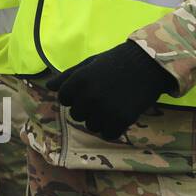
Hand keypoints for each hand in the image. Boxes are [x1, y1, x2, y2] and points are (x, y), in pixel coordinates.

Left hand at [46, 41, 175, 141]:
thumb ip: (67, 76)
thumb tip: (49, 87)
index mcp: (79, 80)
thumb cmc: (114, 62)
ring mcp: (106, 109)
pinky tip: (118, 117)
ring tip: (111, 106)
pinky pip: (108, 134)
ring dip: (99, 120)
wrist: (146, 64)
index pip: (63, 99)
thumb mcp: (88, 64)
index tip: (85, 92)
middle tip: (101, 98)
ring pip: (91, 126)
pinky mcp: (122, 119)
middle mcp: (89, 96)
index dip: (73, 96)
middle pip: (76, 115)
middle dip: (85, 109)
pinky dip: (112, 128)